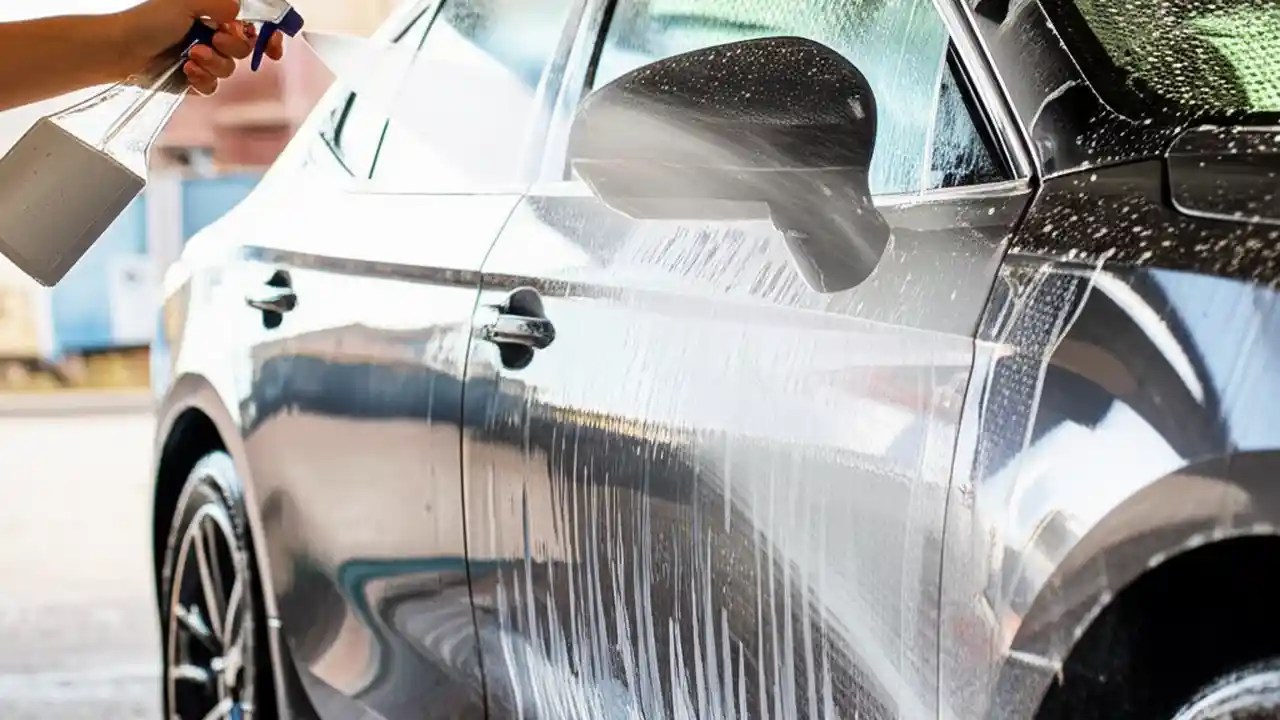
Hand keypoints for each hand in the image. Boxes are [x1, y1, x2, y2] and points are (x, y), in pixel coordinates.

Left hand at [114, 0, 285, 94]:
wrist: (120, 51)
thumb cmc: (147, 21)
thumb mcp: (185, 2)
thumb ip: (219, 4)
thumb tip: (241, 14)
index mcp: (212, 14)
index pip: (251, 24)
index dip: (268, 36)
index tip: (274, 47)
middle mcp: (211, 35)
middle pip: (245, 48)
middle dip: (232, 47)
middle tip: (214, 40)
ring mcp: (204, 59)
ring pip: (230, 69)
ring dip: (213, 63)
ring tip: (191, 57)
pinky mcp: (194, 80)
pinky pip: (214, 86)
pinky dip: (203, 80)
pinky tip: (186, 72)